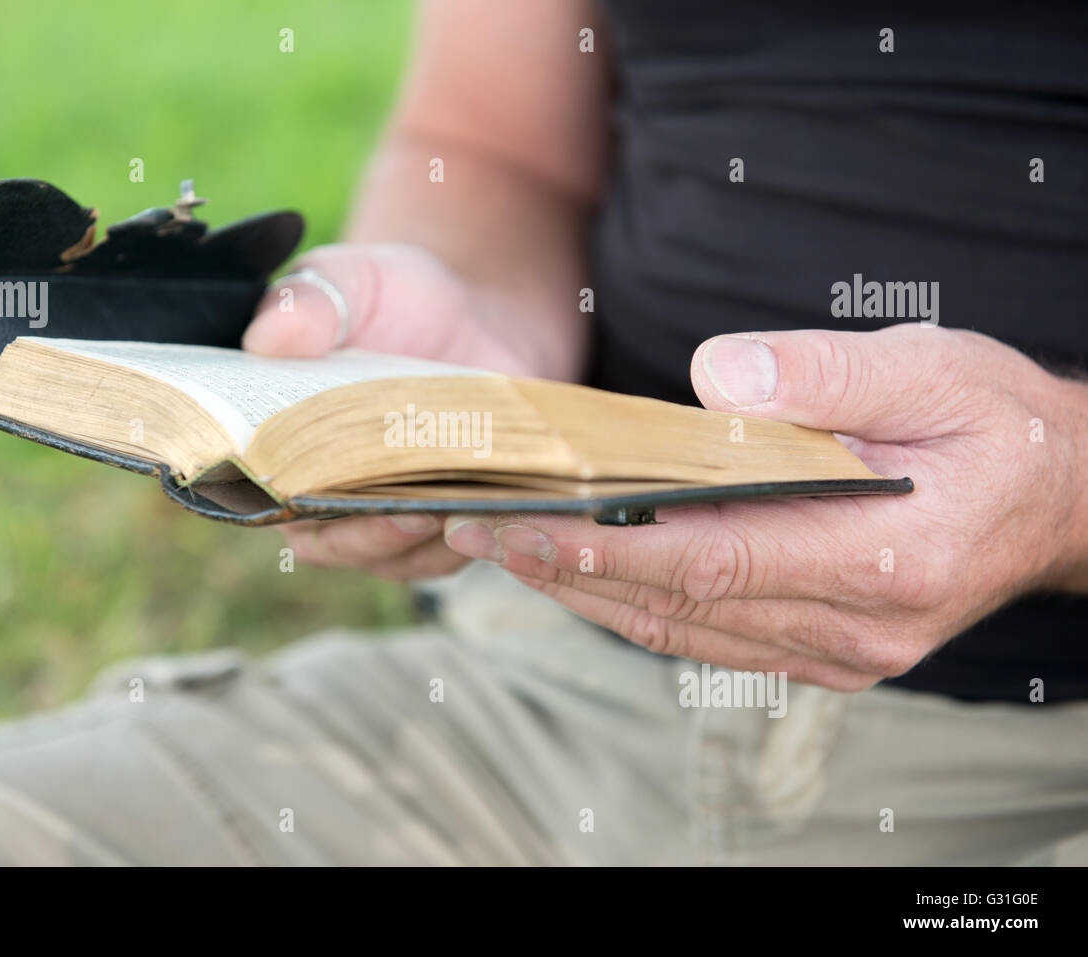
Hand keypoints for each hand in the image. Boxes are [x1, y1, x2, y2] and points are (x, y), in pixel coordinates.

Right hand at [245, 242, 535, 579]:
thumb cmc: (398, 297)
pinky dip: (479, 535)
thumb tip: (268, 336)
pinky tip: (503, 510)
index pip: (261, 494)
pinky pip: (458, 549)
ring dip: (430, 543)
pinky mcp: (449, 522)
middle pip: (335, 543)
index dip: (287, 504)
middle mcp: (328, 494)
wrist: (478, 313)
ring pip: (400, 557)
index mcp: (281, 442)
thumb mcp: (351, 281)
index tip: (323, 494)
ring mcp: (391, 517)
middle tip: (414, 513)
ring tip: (462, 510)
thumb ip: (309, 303)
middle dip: (373, 536)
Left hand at [442, 324, 1087, 689]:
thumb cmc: (997, 425)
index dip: (610, 547)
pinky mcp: (823, 653)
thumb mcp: (935, 368)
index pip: (717, 560)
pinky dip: (633, 605)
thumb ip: (827, 374)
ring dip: (585, 593)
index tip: (522, 521)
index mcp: (888, 556)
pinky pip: (707, 635)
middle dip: (568, 570)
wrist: (1056, 498)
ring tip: (502, 547)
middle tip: (475, 529)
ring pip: (682, 631)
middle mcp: (856, 628)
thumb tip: (717, 379)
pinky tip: (578, 570)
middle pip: (680, 605)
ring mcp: (839, 654)